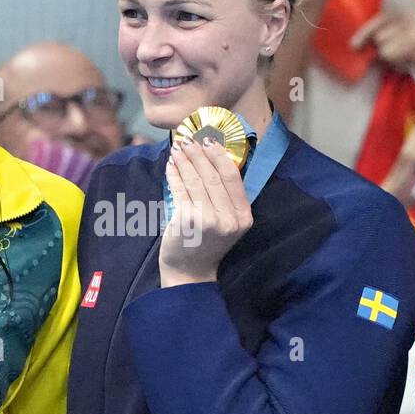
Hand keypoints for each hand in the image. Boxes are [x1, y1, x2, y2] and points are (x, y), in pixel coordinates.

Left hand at [159, 136, 252, 286]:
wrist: (190, 273)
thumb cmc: (206, 243)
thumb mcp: (226, 222)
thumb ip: (224, 197)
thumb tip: (210, 156)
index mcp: (243, 217)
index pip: (233, 178)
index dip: (220, 155)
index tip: (209, 140)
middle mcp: (229, 219)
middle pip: (214, 176)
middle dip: (199, 154)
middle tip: (188, 139)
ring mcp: (209, 220)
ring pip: (196, 181)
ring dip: (185, 160)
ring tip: (178, 148)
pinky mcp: (188, 221)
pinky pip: (180, 190)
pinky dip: (174, 175)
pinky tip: (171, 166)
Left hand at [351, 8, 414, 87]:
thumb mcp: (409, 45)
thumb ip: (391, 36)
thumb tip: (365, 39)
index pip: (385, 15)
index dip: (368, 29)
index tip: (355, 42)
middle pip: (380, 24)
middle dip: (370, 38)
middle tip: (363, 49)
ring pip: (382, 40)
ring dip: (385, 54)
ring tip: (402, 61)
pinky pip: (387, 52)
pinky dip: (390, 61)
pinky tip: (404, 65)